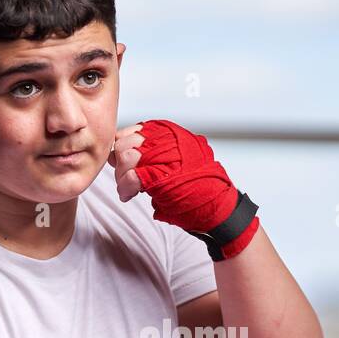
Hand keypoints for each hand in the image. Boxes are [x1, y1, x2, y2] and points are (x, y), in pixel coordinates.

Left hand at [107, 119, 236, 229]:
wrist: (218, 205)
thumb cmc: (198, 187)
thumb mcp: (176, 159)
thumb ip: (153, 151)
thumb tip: (121, 154)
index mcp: (169, 133)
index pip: (131, 132)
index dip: (124, 149)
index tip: (125, 164)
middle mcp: (166, 139)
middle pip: (125, 143)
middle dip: (120, 164)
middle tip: (125, 179)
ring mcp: (165, 156)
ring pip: (125, 157)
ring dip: (121, 176)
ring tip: (128, 188)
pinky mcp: (161, 176)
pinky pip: (130, 177)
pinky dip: (125, 189)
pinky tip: (129, 195)